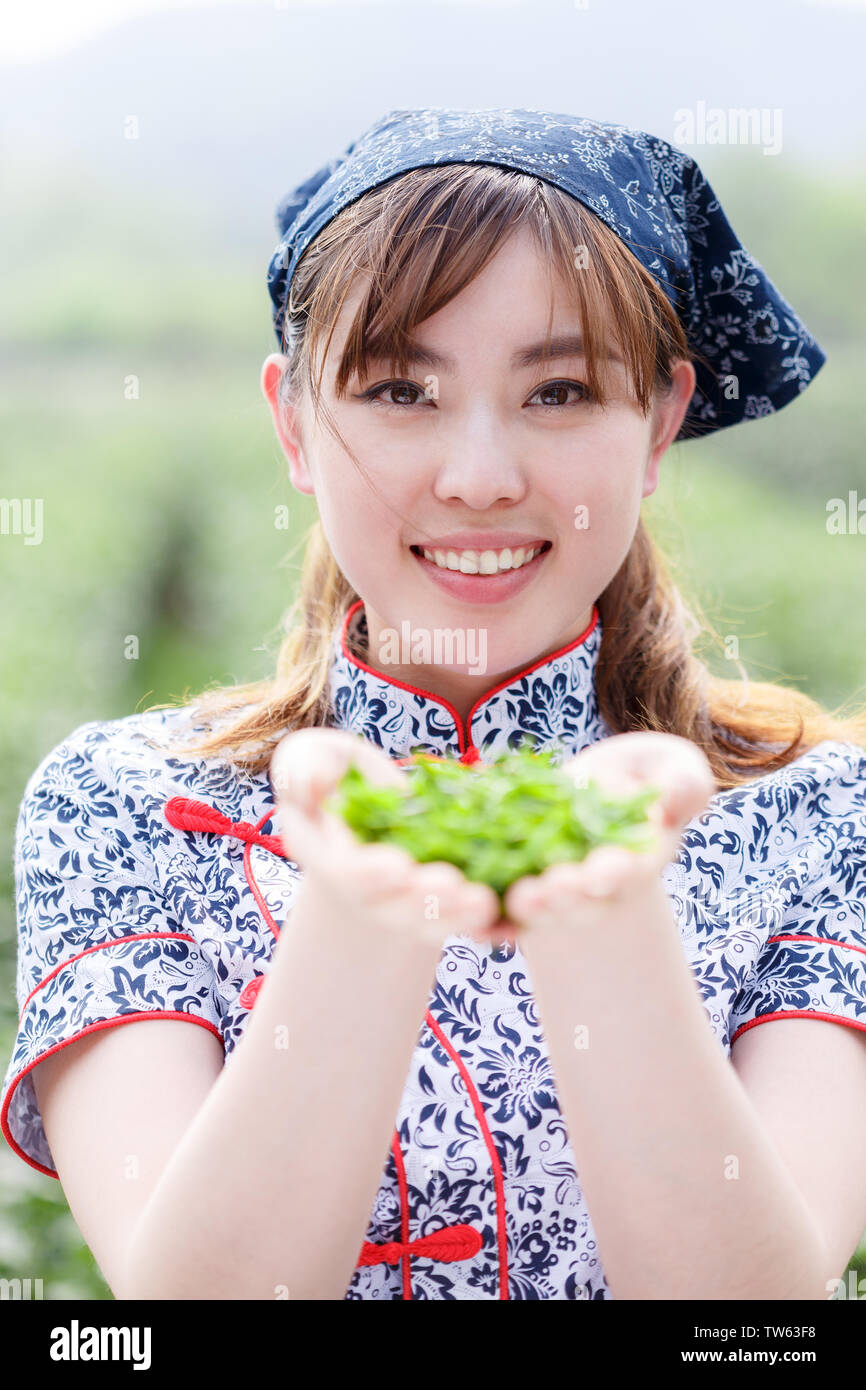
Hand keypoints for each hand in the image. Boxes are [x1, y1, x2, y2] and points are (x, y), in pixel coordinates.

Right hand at [269, 728, 502, 949]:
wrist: (371, 804)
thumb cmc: (336, 772)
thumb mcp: (313, 758)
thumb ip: (303, 769)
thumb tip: (311, 785)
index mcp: (325, 859)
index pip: (344, 875)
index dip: (368, 875)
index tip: (396, 867)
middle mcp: (366, 893)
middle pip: (393, 907)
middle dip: (422, 901)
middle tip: (449, 886)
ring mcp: (406, 903)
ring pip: (432, 921)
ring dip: (457, 915)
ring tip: (483, 900)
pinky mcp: (446, 902)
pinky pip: (466, 918)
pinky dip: (487, 919)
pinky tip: (509, 909)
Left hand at [502, 731, 715, 937]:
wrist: (581, 794)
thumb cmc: (634, 777)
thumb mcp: (668, 766)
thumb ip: (685, 782)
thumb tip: (677, 799)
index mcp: (635, 862)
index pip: (629, 872)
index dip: (617, 874)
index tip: (603, 872)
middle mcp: (593, 889)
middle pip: (582, 901)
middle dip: (569, 898)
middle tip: (555, 889)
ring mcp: (551, 896)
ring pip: (540, 913)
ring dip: (531, 911)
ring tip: (520, 898)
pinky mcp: (509, 893)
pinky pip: (497, 915)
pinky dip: (487, 919)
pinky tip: (475, 913)